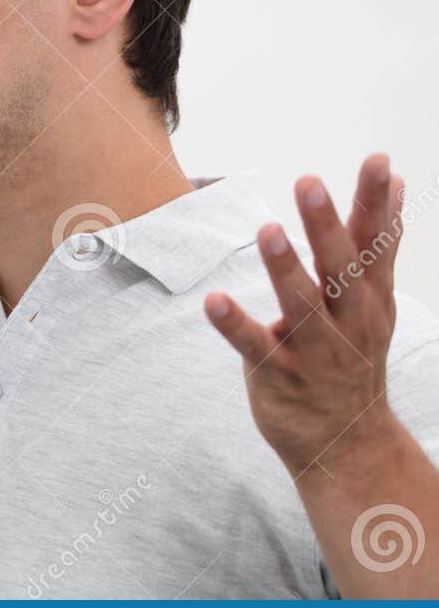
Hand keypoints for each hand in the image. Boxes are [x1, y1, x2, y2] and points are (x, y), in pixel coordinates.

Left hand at [204, 154, 405, 475]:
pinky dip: (235, 324)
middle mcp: (349, 322)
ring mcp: (316, 350)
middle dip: (326, 225)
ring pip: (302, 306)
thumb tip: (396, 183)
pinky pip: (255, 347)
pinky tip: (212, 300)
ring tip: (266, 231)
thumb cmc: (353, 357)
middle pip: (341, 268)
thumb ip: (377, 243)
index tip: (381, 161)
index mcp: (368, 298)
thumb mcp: (373, 301)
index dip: (377, 202)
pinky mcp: (280, 374)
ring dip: (284, 268)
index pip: (375, 242)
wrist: (349, 446)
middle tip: (309, 181)